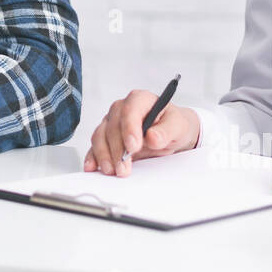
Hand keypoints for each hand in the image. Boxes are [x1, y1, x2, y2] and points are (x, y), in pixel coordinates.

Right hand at [83, 90, 199, 176]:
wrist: (169, 134)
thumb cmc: (173, 125)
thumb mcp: (178, 126)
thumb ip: (166, 131)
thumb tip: (153, 137)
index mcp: (140, 100)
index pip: (130, 111)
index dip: (129, 129)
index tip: (133, 147)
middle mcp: (122, 109)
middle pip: (113, 127)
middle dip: (117, 150)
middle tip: (124, 168)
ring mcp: (111, 122)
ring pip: (100, 136)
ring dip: (104, 155)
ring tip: (113, 171)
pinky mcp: (106, 137)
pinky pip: (95, 146)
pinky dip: (93, 157)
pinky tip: (93, 167)